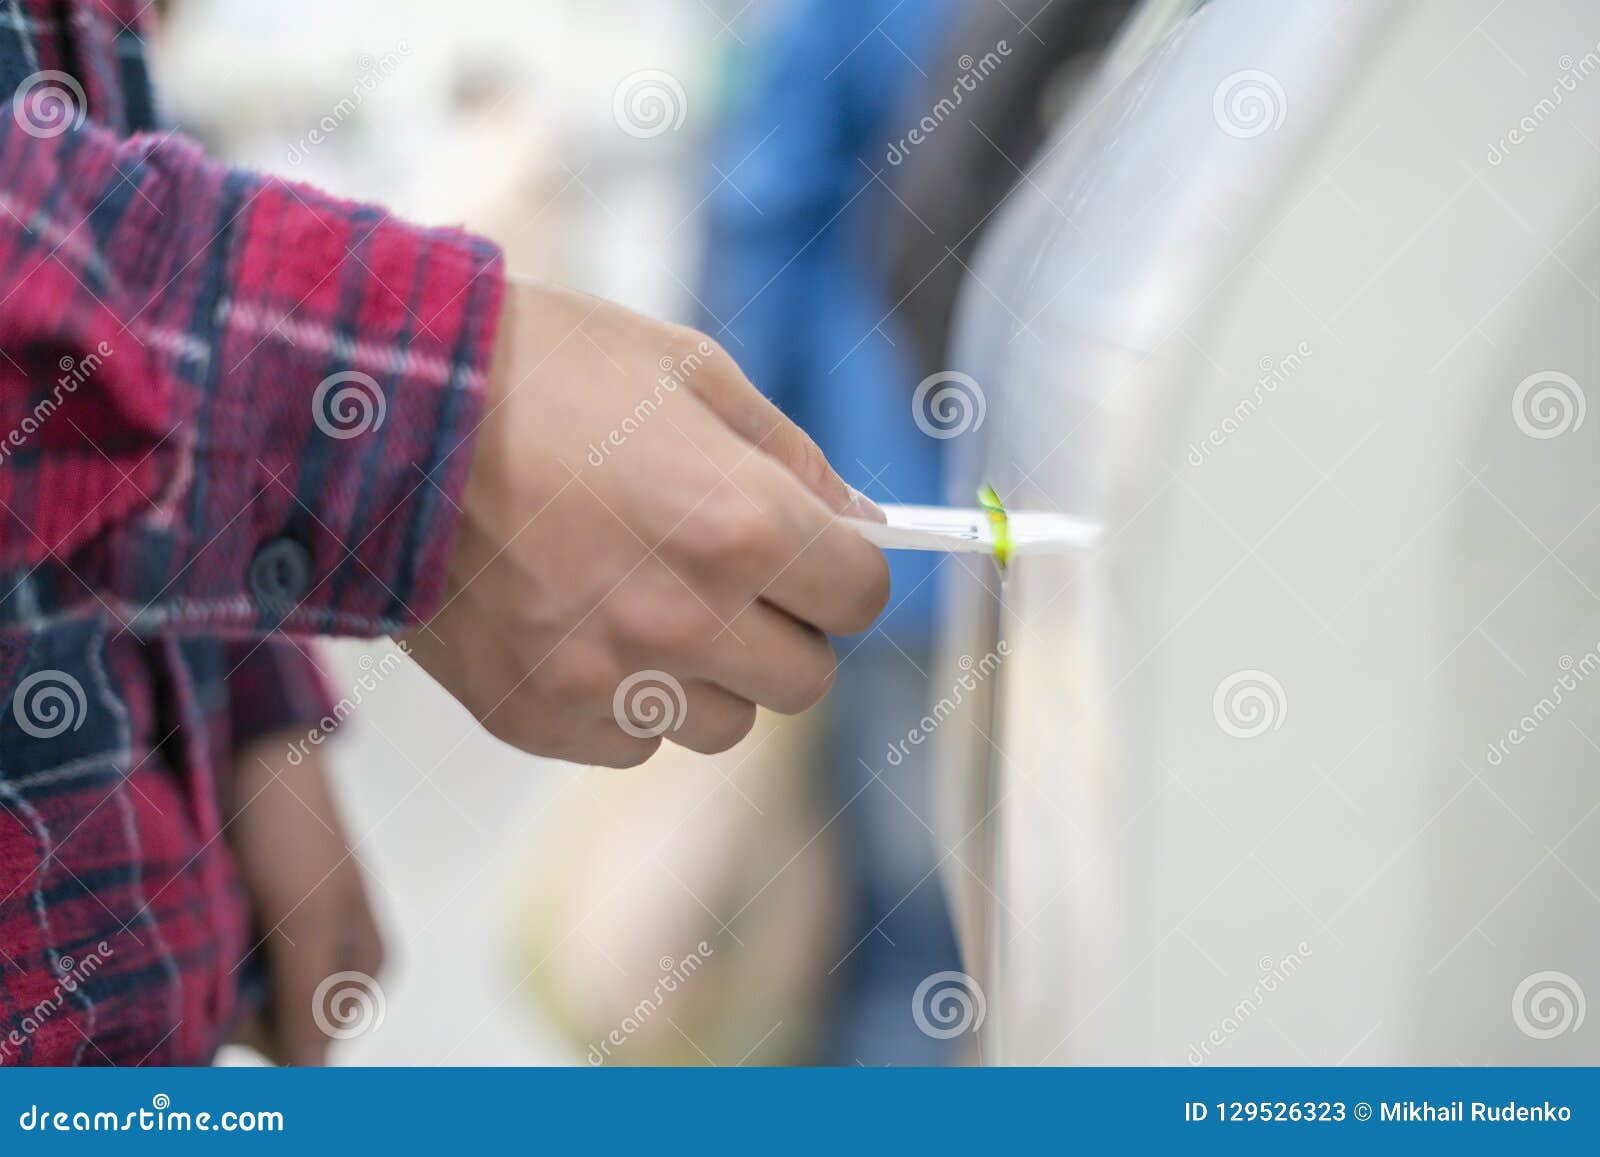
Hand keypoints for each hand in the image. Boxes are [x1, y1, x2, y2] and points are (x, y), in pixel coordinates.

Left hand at [229, 736, 382, 1066]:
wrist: (252, 746)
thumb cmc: (292, 830)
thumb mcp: (307, 923)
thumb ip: (309, 1006)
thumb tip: (310, 1083)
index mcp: (365, 967)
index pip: (306, 1047)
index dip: (263, 1030)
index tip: (234, 988)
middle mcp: (330, 960)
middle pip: (273, 1024)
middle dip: (236, 999)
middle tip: (220, 943)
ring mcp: (289, 937)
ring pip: (243, 993)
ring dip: (215, 972)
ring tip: (208, 921)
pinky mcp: (251, 916)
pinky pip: (225, 961)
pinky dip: (206, 950)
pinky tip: (201, 918)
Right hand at [404, 279, 889, 766]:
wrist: (373, 414)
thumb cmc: (535, 371)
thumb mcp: (685, 370)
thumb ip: (793, 456)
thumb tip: (860, 523)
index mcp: (739, 525)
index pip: (861, 597)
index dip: (845, 570)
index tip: (816, 554)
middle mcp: (686, 620)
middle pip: (808, 679)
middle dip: (788, 629)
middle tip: (732, 578)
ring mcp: (608, 680)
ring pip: (724, 724)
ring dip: (710, 675)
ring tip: (645, 600)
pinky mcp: (540, 719)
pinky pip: (633, 743)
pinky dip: (626, 700)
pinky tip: (579, 626)